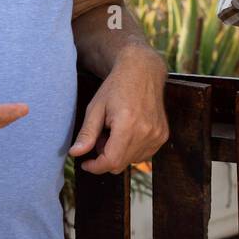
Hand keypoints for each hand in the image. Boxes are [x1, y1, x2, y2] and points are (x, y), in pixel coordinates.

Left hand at [69, 48, 168, 174]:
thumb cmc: (116, 86)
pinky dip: (132, 149)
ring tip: (114, 131)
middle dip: (105, 157)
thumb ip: (87, 133)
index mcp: (128, 125)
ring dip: (119, 153)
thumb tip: (75, 153)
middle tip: (100, 136)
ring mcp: (157, 135)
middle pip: (120, 164)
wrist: (143, 71)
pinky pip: (143, 154)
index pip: (111, 161)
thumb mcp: (96, 107)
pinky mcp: (163, 135)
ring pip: (131, 161)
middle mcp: (146, 132)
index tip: (85, 163)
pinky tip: (127, 131)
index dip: (95, 167)